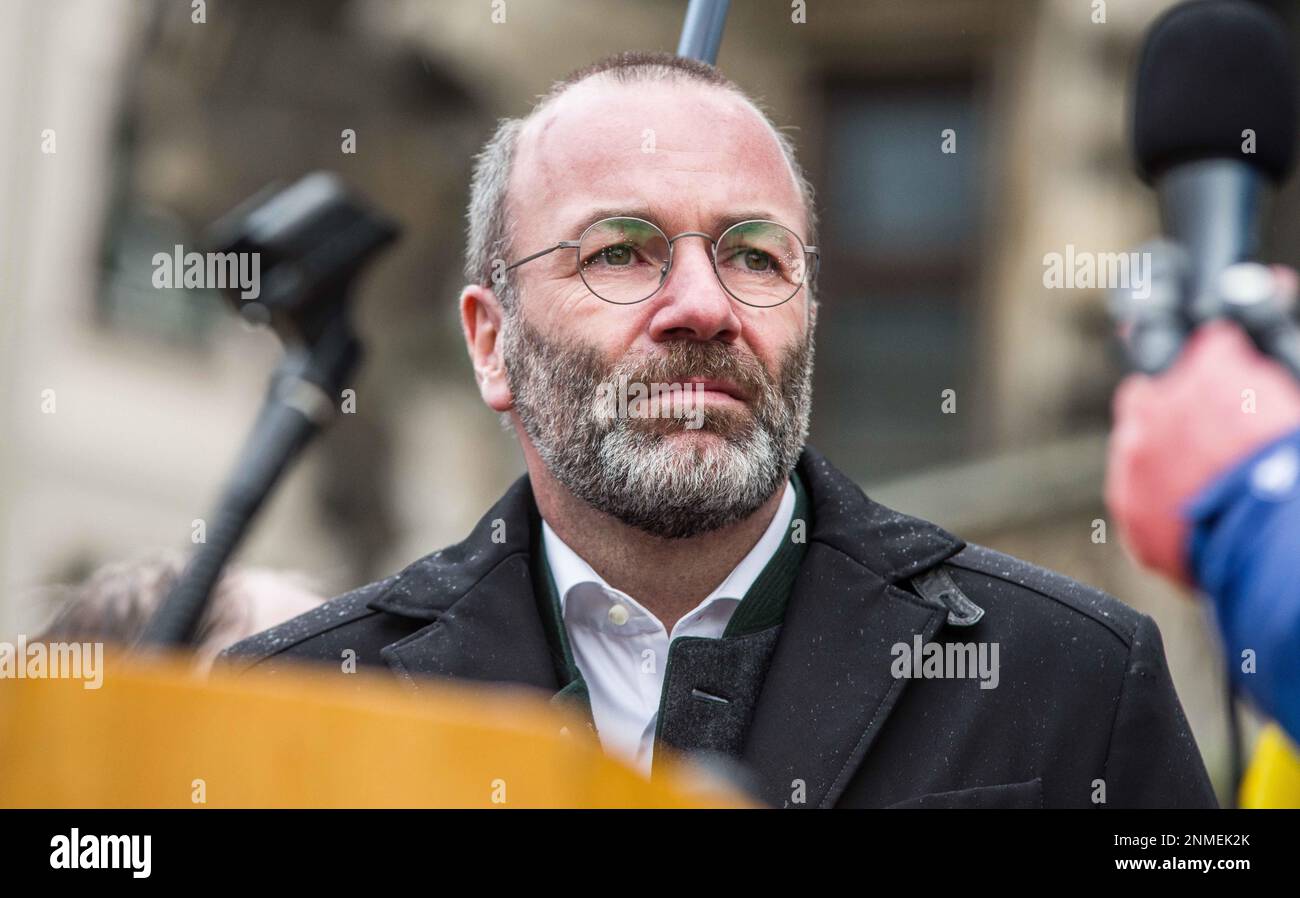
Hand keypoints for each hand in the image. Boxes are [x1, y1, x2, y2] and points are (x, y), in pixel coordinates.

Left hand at [1106, 315, 1299, 584]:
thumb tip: (1269, 281)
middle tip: (1215, 426)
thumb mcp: (1294, 380)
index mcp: (1205, 367)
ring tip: (1211, 474)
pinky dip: (1159, 494)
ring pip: (1138, 438)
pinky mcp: (1129, 508)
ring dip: (1163, 447)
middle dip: (1174, 398)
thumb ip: (1269, 328)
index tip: (1186, 337)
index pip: (1173, 326)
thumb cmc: (1295, 460)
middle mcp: (1156, 405)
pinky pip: (1135, 489)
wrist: (1285, 550)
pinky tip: (1199, 506)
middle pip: (1150, 387)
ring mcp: (1136, 459)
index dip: (1190, 346)